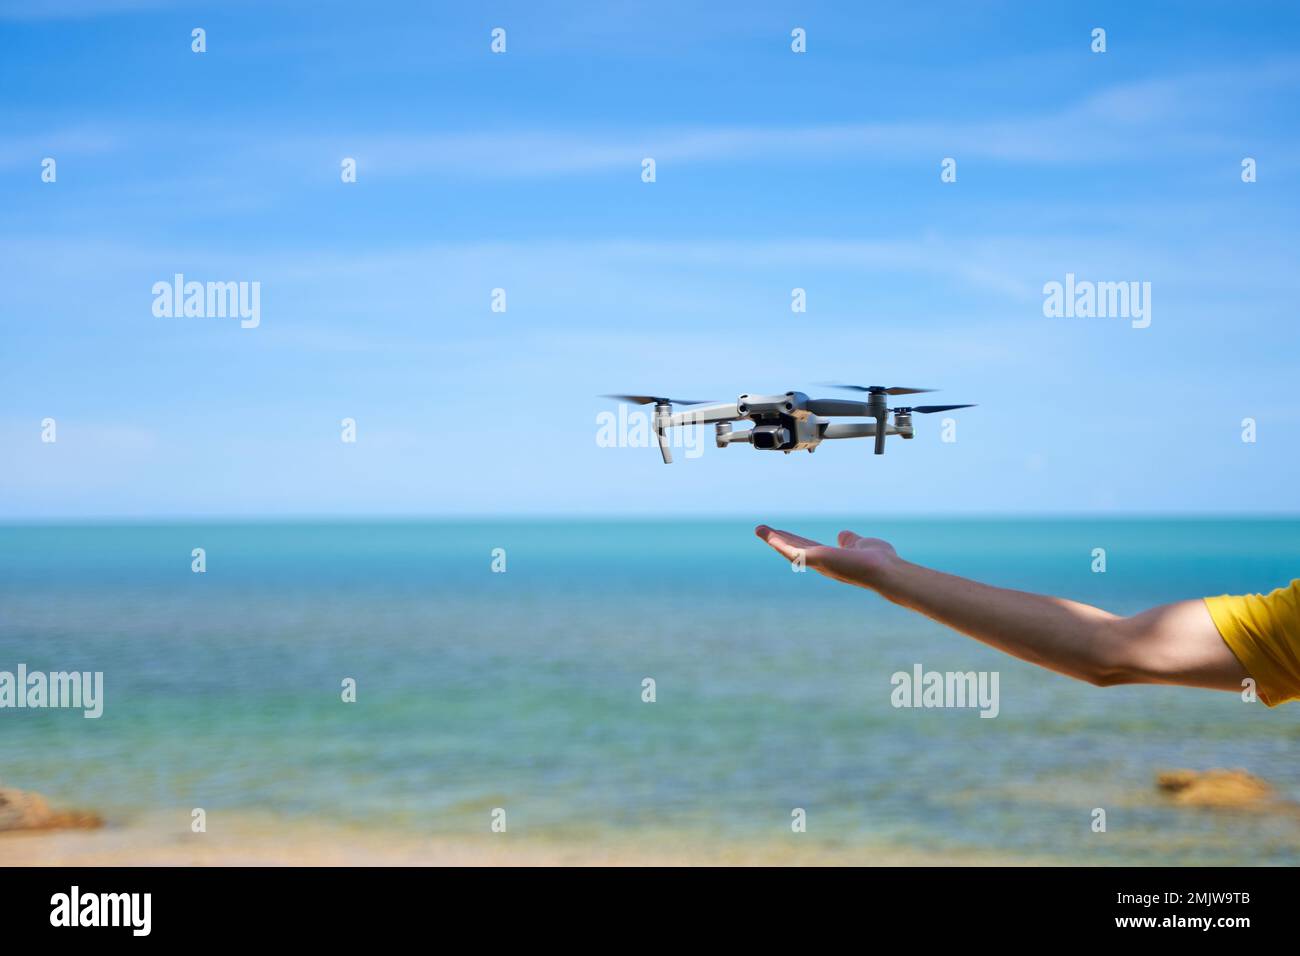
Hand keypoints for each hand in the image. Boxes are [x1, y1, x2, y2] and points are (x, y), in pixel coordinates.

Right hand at [754, 525, 898, 587]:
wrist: (886, 571)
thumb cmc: (880, 561)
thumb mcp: (862, 545)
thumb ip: (851, 541)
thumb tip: (842, 535)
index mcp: (831, 560)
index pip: (808, 548)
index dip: (794, 540)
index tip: (781, 533)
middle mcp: (821, 564)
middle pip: (794, 549)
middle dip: (778, 540)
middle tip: (762, 530)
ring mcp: (818, 563)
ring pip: (790, 550)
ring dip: (774, 540)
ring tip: (759, 529)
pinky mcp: (817, 559)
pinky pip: (794, 551)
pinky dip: (780, 543)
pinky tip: (769, 535)